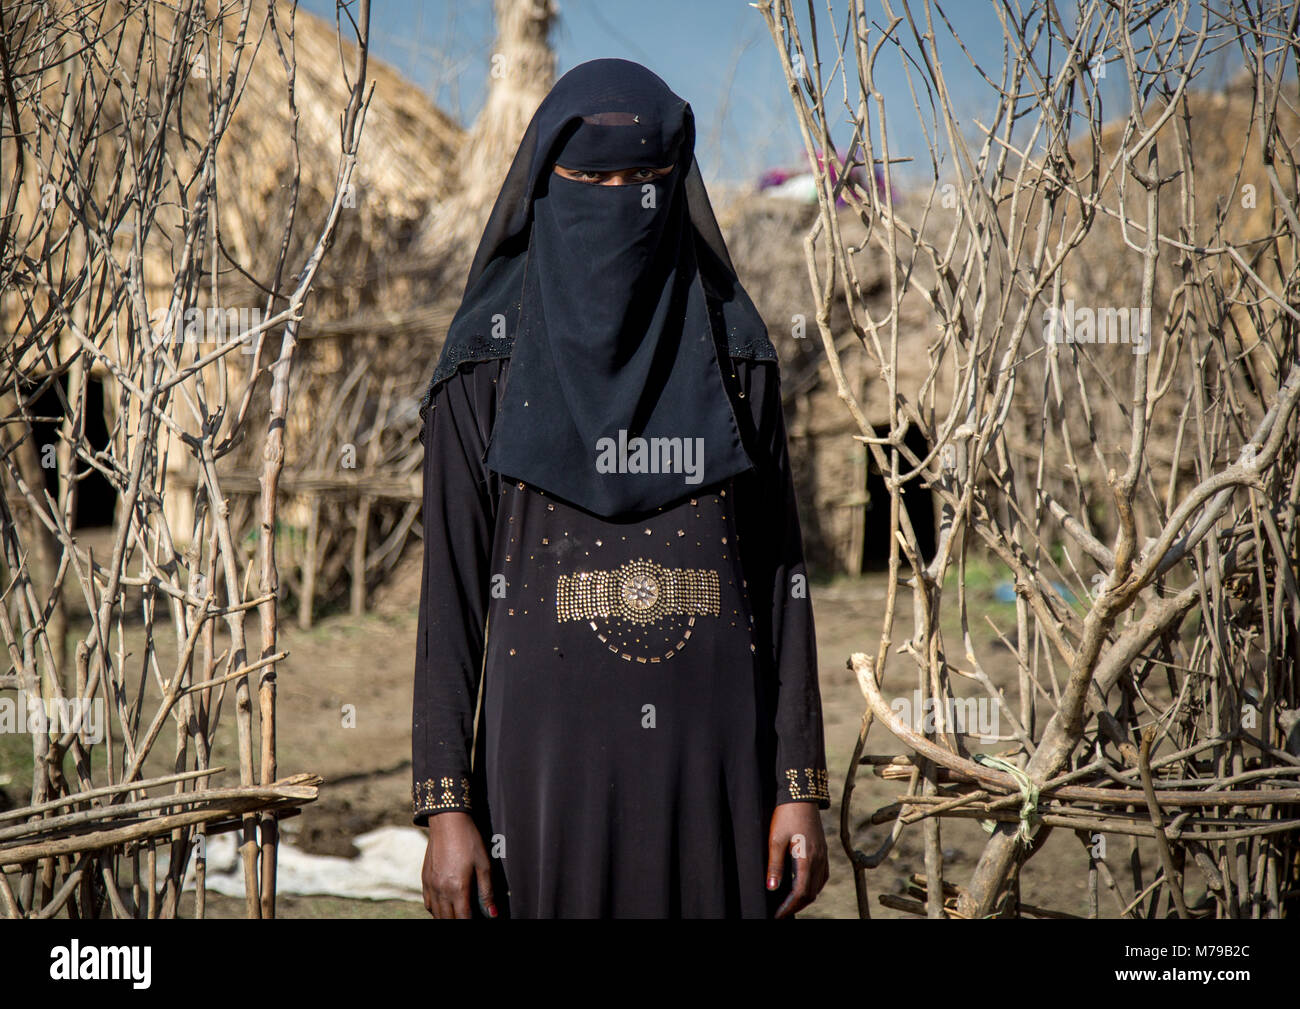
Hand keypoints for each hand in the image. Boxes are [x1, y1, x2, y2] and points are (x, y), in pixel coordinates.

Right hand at [422, 812, 497, 918]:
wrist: (447, 821)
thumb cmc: (469, 840)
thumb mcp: (484, 864)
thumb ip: (487, 891)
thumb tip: (493, 914)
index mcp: (457, 888)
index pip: (463, 919)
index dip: (470, 924)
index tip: (477, 921)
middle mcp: (441, 890)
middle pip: (448, 919)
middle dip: (458, 922)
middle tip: (468, 918)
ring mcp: (430, 885)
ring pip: (436, 914)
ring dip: (447, 918)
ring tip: (458, 915)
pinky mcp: (425, 878)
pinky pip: (428, 903)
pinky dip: (435, 910)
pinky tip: (444, 908)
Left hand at [766, 801, 827, 917]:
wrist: (801, 794)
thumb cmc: (786, 815)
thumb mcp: (775, 840)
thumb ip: (775, 865)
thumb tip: (772, 888)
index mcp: (808, 858)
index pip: (801, 892)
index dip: (789, 907)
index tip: (777, 915)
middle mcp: (819, 859)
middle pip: (811, 893)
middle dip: (796, 906)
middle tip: (781, 913)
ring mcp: (823, 854)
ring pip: (818, 886)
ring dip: (805, 898)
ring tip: (789, 904)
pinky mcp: (823, 849)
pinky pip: (822, 876)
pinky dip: (813, 886)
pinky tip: (803, 886)